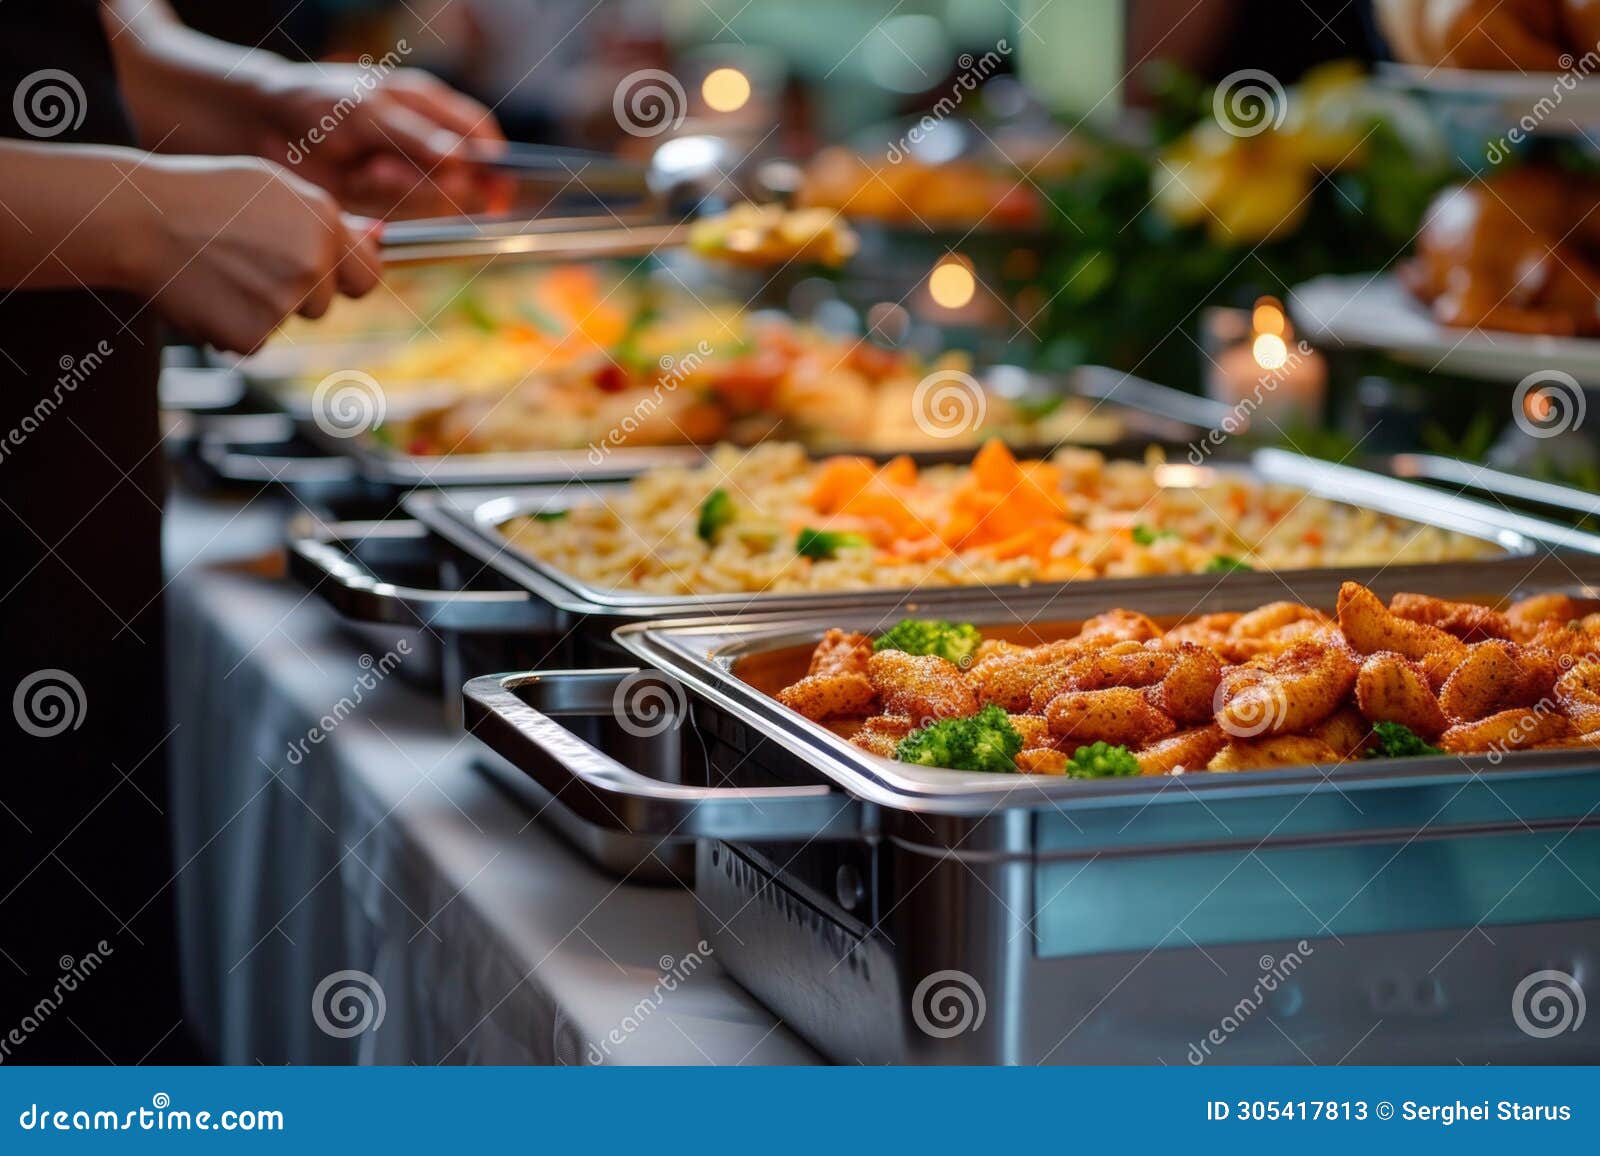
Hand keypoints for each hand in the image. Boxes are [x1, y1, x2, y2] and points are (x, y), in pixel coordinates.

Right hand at [126, 156, 381, 352]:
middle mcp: (313, 263)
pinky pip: (257, 342)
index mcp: (324, 224)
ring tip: (221, 272)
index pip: (368, 275)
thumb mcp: (272, 188)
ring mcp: (285, 302)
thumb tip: (378, 238)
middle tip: (246, 262)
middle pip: (325, 303)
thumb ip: (325, 219)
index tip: (327, 276)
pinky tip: (207, 295)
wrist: (139, 218)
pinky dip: (234, 328)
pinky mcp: (254, 334)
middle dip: (296, 292)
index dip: (348, 279)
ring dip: (262, 309)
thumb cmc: (205, 196)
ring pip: (289, 321)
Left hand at [252, 63, 511, 217]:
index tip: (495, 188)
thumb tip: (464, 161)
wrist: (265, 128)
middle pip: (464, 176)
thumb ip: (416, 136)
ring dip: (403, 190)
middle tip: (388, 167)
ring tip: (367, 170)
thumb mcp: (369, 111)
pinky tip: (357, 182)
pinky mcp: (385, 201)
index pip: (481, 134)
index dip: (494, 163)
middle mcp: (426, 142)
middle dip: (433, 180)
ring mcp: (407, 173)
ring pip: (433, 198)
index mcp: (430, 107)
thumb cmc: (318, 104)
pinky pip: (404, 212)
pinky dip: (381, 200)